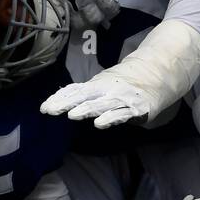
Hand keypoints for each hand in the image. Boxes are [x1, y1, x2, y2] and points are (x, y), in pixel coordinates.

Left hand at [42, 19, 199, 127]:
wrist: (156, 75)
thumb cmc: (121, 84)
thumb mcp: (99, 86)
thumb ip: (81, 93)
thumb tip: (56, 99)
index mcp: (95, 85)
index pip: (73, 92)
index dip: (59, 100)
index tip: (43, 109)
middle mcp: (106, 90)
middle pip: (83, 97)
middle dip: (66, 104)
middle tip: (51, 111)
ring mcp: (122, 98)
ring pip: (101, 105)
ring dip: (86, 110)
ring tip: (72, 115)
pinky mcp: (137, 108)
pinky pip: (122, 114)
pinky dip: (110, 118)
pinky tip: (99, 124)